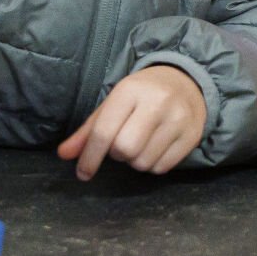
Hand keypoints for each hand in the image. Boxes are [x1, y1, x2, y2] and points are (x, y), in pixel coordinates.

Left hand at [57, 66, 207, 180]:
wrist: (187, 82)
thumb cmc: (142, 95)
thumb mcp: (114, 104)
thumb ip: (88, 130)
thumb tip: (64, 154)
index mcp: (131, 90)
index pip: (104, 131)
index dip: (90, 157)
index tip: (83, 173)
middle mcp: (157, 102)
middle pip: (125, 149)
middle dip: (117, 154)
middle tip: (121, 144)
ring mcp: (178, 119)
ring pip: (143, 162)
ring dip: (135, 161)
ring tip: (140, 143)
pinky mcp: (192, 135)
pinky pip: (162, 168)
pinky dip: (153, 165)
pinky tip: (156, 147)